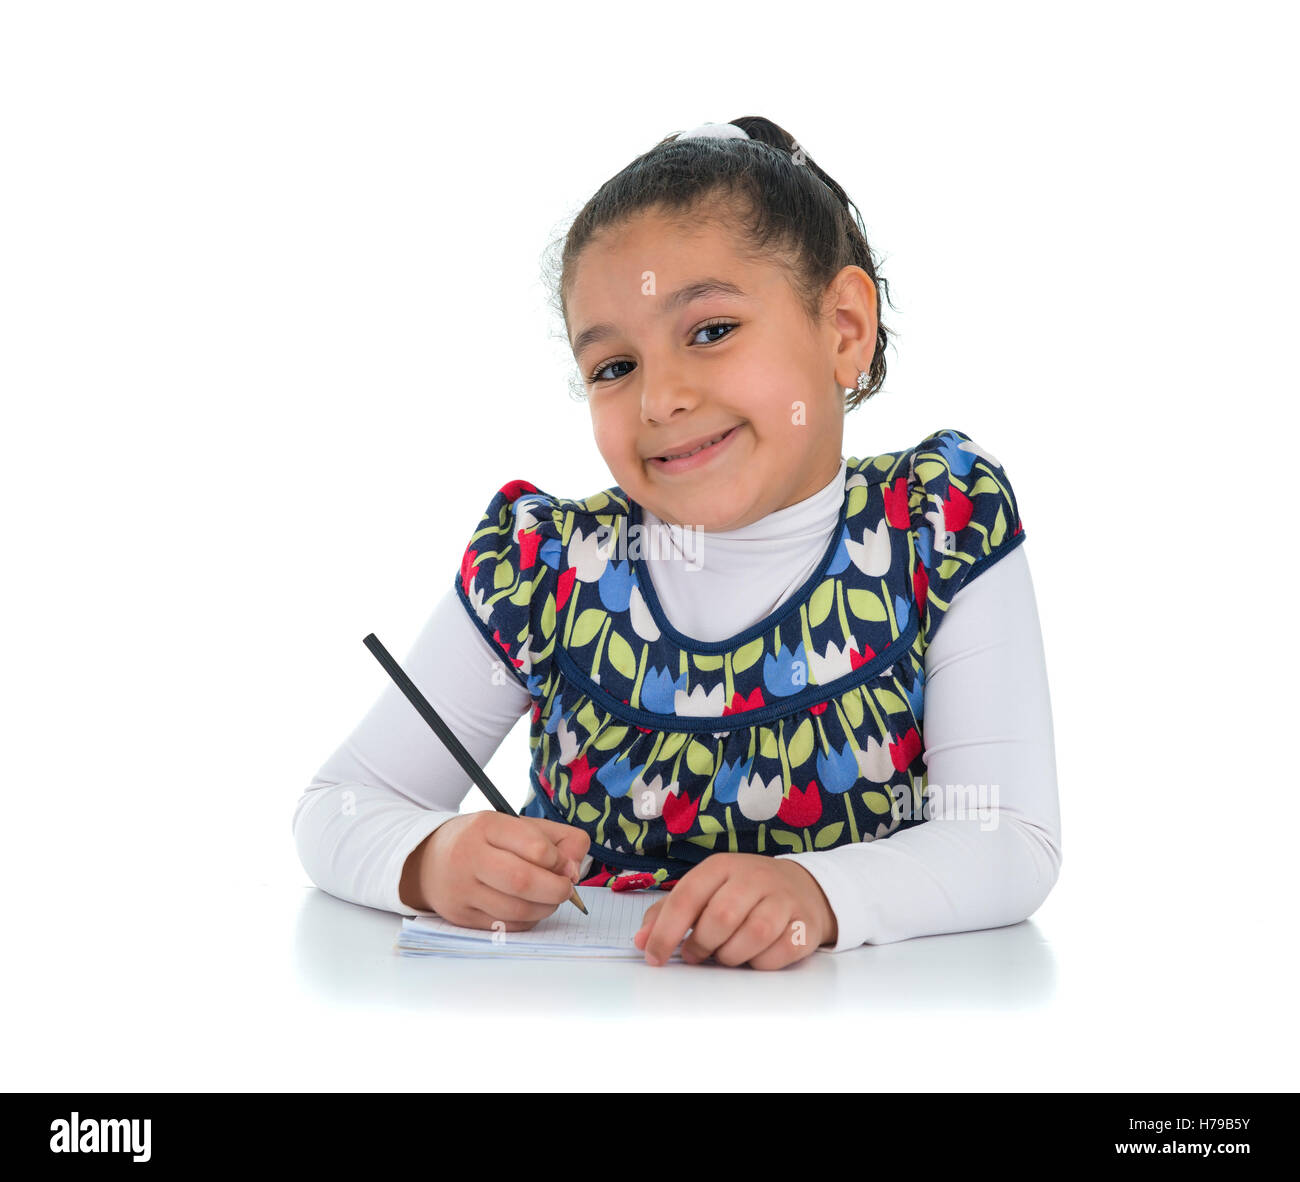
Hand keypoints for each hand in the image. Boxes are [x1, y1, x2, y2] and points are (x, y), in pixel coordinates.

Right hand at [403, 812, 589, 931]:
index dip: (559, 860)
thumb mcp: (518, 826)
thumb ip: (558, 838)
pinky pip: (506, 926)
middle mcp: (468, 856)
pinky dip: (528, 920)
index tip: (565, 864)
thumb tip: (576, 868)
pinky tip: (530, 908)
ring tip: (550, 897)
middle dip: (556, 889)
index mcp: (486, 826)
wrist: (429, 860)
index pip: (534, 846)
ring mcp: (461, 889)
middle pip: (523, 881)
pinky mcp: (460, 916)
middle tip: (567, 888)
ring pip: (516, 909)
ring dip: (545, 907)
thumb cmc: (485, 841)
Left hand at [632, 854, 837, 969]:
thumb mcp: (705, 891)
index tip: (654, 958)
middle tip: (696, 955)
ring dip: (731, 956)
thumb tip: (641, 941)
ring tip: (725, 955)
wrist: (801, 887)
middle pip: (720, 918)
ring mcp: (783, 899)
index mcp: (721, 866)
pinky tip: (754, 956)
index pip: (687, 897)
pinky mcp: (805, 924)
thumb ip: (668, 913)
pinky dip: (760, 963)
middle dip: (701, 946)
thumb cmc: (741, 893)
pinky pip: (778, 953)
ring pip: (753, 935)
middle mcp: (754, 877)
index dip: (666, 931)